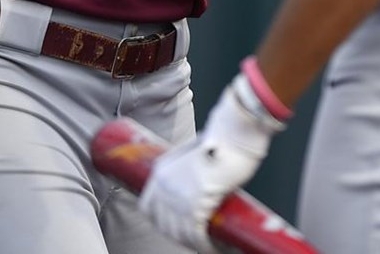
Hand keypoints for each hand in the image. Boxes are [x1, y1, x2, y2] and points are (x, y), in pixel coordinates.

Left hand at [140, 72, 284, 248]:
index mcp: (160, 171)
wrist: (232, 136)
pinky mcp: (196, 206)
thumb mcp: (194, 152)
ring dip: (191, 242)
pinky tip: (210, 249)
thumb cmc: (220, 140)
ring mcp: (178, 197)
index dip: (158, 220)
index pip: (146, 207)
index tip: (171, 226)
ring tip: (204, 245)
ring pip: (179, 233)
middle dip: (176, 235)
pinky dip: (203, 245)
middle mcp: (164, 186)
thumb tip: (196, 184)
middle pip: (162, 224)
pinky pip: (195, 235)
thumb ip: (189, 169)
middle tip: (192, 238)